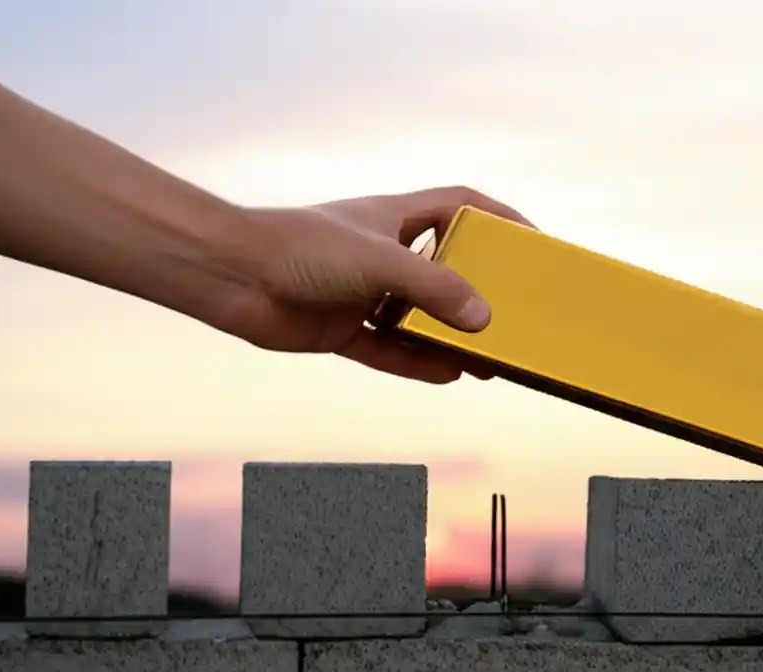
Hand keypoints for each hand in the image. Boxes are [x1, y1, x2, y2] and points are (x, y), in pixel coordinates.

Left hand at [210, 186, 533, 383]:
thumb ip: (435, 287)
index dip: (499, 220)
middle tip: (516, 313)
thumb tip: (484, 320)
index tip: (533, 243)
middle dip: (481, 291)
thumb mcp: (380, 260)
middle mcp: (381, 252)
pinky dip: (419, 363)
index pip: (461, 206)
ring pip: (420, 316)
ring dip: (452, 336)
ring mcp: (361, 291)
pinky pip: (390, 350)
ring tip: (491, 359)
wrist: (229, 275)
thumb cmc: (298, 247)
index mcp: (394, 216)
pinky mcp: (341, 328)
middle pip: (446, 267)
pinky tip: (451, 375)